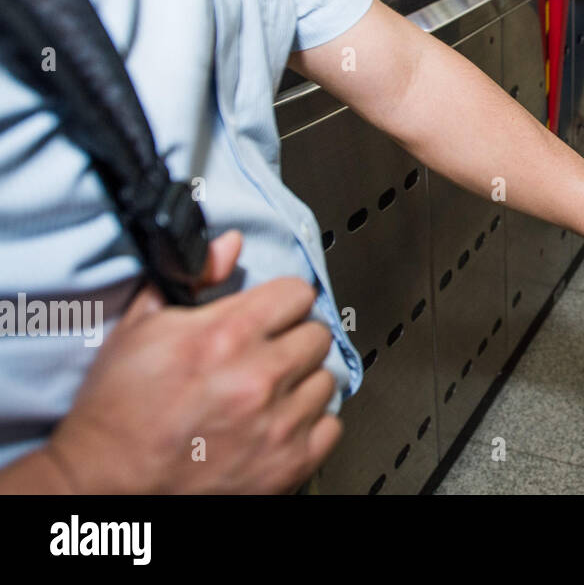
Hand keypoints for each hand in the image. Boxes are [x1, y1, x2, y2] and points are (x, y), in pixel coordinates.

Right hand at [40, 231, 341, 493]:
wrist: (105, 484)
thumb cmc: (117, 411)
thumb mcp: (139, 328)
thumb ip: (194, 278)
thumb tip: (230, 245)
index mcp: (226, 335)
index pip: (298, 293)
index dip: (282, 302)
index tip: (272, 315)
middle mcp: (259, 377)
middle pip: (317, 334)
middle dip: (292, 340)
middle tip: (266, 356)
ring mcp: (277, 423)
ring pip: (327, 380)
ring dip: (302, 383)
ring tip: (269, 393)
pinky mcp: (288, 464)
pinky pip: (332, 426)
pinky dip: (311, 424)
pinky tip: (280, 422)